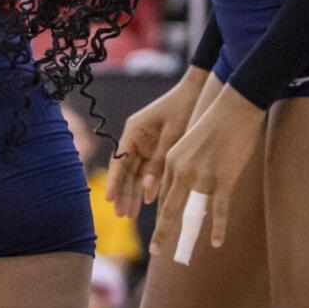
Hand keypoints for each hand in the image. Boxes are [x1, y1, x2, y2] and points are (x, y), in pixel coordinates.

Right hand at [105, 68, 205, 219]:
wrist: (199, 92)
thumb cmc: (184, 109)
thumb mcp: (172, 136)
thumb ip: (159, 163)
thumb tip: (146, 189)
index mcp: (134, 131)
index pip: (120, 161)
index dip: (114, 182)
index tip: (109, 199)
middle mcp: (136, 139)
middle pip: (126, 171)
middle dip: (124, 193)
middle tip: (122, 215)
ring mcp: (146, 144)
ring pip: (137, 173)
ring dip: (134, 193)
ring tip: (130, 214)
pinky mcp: (158, 149)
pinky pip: (150, 171)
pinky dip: (149, 185)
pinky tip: (146, 200)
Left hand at [149, 85, 265, 260]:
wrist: (233, 108)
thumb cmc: (214, 125)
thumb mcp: (190, 145)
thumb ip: (185, 166)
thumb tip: (188, 189)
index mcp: (172, 160)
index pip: (163, 194)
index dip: (159, 214)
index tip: (157, 229)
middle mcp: (182, 170)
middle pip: (169, 208)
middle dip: (162, 231)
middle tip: (156, 250)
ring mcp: (203, 176)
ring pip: (191, 211)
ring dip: (186, 234)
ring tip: (179, 253)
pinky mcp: (223, 179)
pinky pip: (218, 209)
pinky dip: (217, 227)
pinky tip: (215, 242)